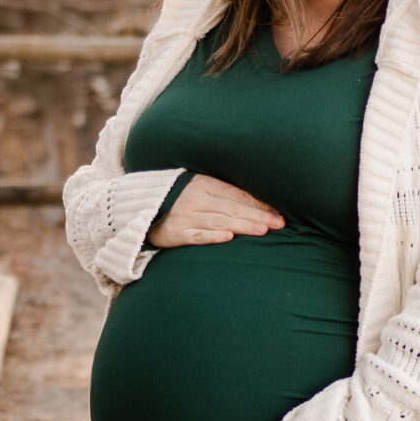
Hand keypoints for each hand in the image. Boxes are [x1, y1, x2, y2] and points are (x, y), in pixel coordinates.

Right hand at [149, 173, 283, 247]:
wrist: (140, 210)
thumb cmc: (180, 201)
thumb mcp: (200, 190)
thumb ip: (225, 194)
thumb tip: (260, 202)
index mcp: (204, 184)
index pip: (237, 194)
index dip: (259, 203)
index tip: (279, 212)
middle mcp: (195, 198)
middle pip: (232, 207)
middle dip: (257, 215)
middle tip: (279, 223)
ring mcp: (185, 216)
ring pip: (218, 220)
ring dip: (241, 225)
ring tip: (262, 230)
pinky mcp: (174, 233)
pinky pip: (196, 235)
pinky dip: (211, 236)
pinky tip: (227, 237)